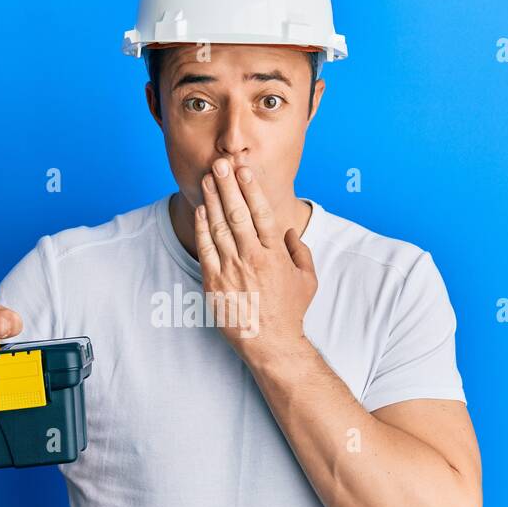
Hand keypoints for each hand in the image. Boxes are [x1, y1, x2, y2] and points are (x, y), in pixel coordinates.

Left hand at [194, 157, 317, 364]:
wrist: (270, 343)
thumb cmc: (290, 312)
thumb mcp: (307, 279)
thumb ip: (301, 251)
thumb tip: (291, 232)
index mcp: (275, 254)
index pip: (261, 213)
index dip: (251, 189)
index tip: (243, 170)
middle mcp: (252, 258)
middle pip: (237, 213)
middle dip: (227, 186)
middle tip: (220, 164)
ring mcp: (231, 270)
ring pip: (219, 227)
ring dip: (212, 200)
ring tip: (208, 179)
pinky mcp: (214, 282)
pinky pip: (206, 249)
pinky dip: (202, 228)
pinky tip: (200, 211)